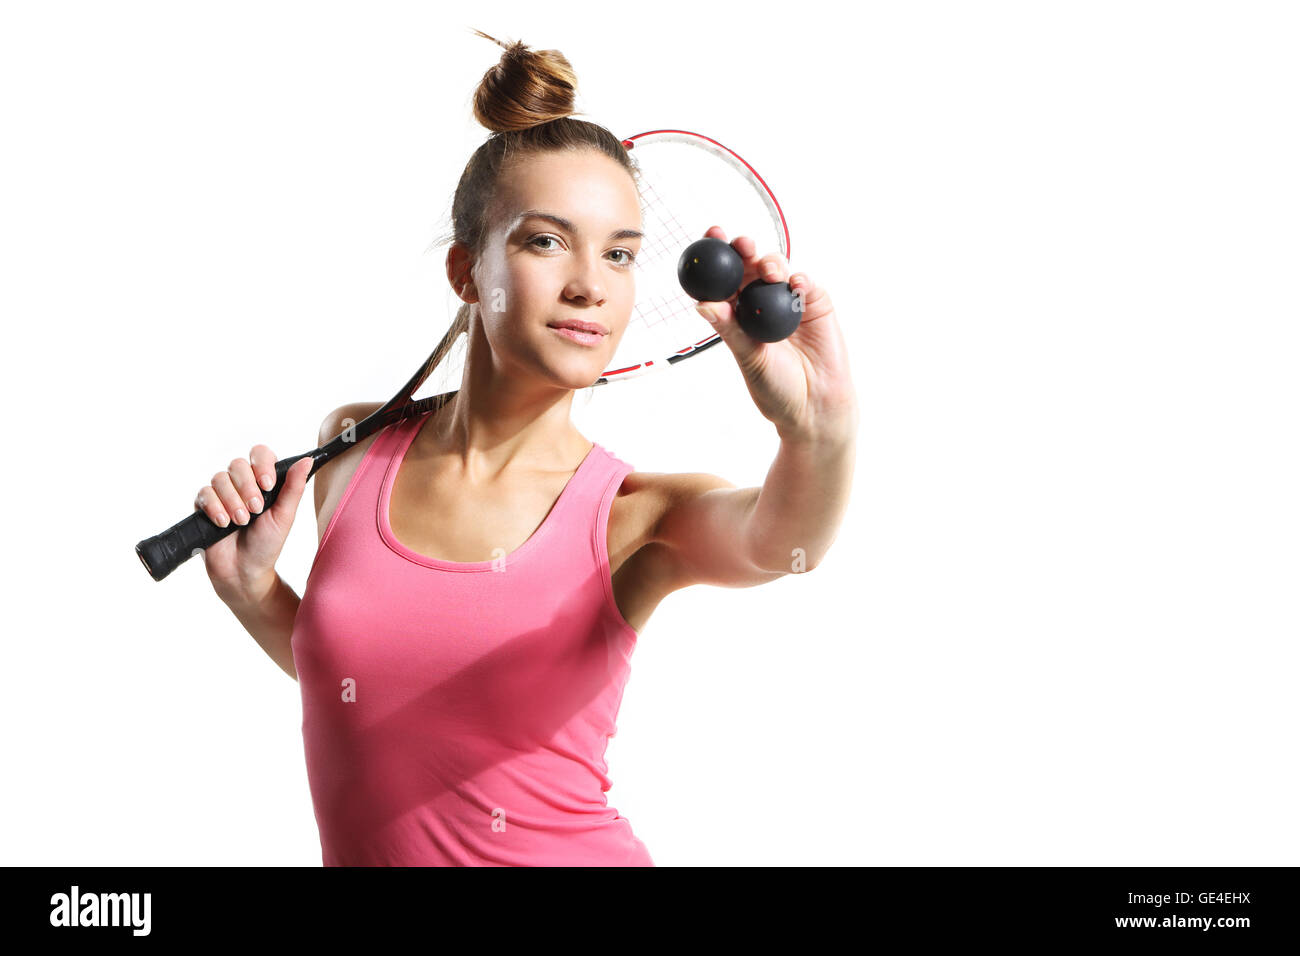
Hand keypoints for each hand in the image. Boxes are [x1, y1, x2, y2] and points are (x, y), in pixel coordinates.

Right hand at [194, 448, 312, 600]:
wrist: (244, 570)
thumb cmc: (268, 544)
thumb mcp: (285, 515)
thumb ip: (294, 487)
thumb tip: (307, 460)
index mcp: (263, 481)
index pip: (260, 454)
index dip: (262, 464)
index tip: (268, 484)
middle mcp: (241, 483)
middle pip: (237, 464)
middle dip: (247, 487)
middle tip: (256, 510)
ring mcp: (222, 494)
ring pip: (220, 478)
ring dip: (232, 500)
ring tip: (242, 521)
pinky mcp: (204, 506)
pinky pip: (204, 493)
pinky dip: (215, 507)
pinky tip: (223, 522)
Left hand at [693, 226, 857, 441]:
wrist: (814, 406)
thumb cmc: (776, 388)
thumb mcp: (749, 358)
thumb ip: (730, 330)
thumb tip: (702, 304)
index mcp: (737, 314)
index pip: (723, 280)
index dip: (715, 258)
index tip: (709, 237)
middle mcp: (760, 303)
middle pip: (749, 266)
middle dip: (743, 249)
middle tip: (740, 244)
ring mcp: (788, 301)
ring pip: (776, 270)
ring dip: (770, 263)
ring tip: (768, 271)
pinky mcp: (814, 303)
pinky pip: (805, 283)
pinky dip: (799, 279)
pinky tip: (794, 284)